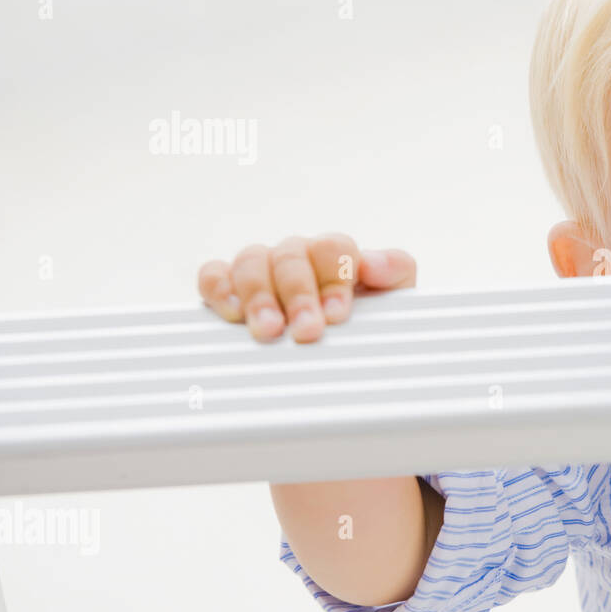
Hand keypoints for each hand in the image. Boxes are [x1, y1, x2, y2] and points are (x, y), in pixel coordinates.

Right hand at [197, 234, 416, 341]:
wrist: (350, 363)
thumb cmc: (372, 329)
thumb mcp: (396, 303)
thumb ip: (395, 274)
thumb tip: (373, 262)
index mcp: (337, 256)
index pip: (332, 248)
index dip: (333, 278)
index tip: (336, 315)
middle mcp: (298, 257)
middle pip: (290, 255)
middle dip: (298, 295)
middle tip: (306, 331)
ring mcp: (262, 270)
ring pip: (252, 261)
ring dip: (259, 296)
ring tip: (268, 331)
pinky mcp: (228, 288)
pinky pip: (214, 275)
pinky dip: (219, 288)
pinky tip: (231, 313)